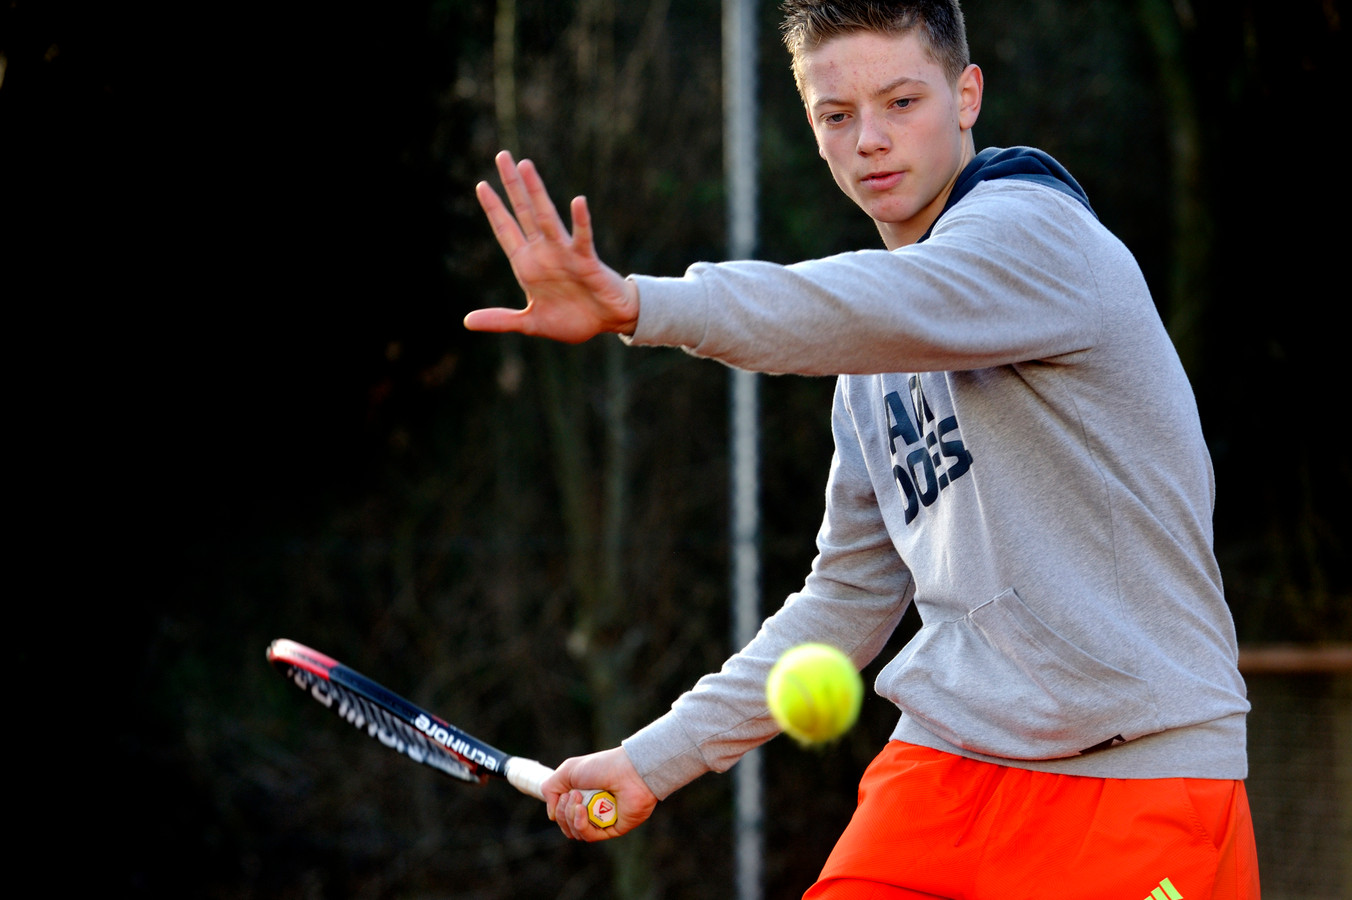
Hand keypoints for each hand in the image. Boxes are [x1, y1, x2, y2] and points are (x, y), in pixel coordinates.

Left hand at [466, 151, 639, 342]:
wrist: (606, 322)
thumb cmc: (573, 319)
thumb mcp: (530, 323)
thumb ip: (501, 319)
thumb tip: (467, 322)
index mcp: (527, 265)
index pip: (506, 230)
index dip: (494, 209)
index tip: (481, 185)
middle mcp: (544, 252)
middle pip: (523, 212)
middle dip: (512, 185)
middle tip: (502, 155)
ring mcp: (564, 253)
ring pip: (546, 217)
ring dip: (536, 191)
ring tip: (526, 165)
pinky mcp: (586, 260)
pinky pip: (582, 238)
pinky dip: (581, 221)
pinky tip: (577, 201)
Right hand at [543, 747, 657, 840]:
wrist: (630, 771)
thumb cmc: (602, 767)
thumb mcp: (567, 771)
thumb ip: (550, 789)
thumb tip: (552, 816)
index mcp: (583, 796)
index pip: (562, 814)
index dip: (558, 808)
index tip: (564, 794)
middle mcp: (592, 810)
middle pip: (566, 825)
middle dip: (563, 812)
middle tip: (574, 794)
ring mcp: (602, 821)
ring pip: (575, 832)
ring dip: (571, 817)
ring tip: (580, 800)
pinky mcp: (612, 830)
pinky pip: (590, 836)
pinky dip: (581, 825)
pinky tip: (582, 810)